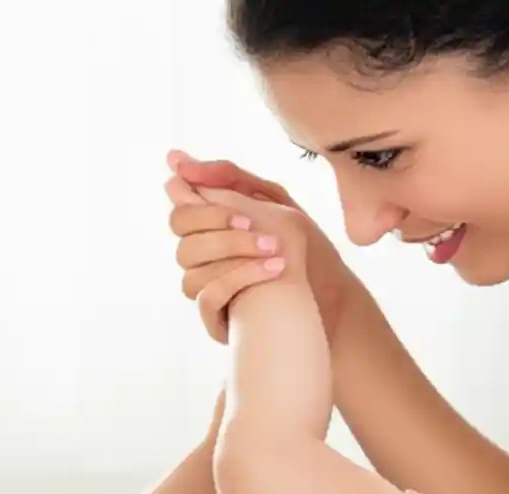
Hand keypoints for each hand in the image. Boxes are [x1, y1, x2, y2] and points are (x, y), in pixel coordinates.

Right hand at [163, 151, 356, 343]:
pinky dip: (238, 278)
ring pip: (190, 268)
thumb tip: (175, 158)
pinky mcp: (217, 320)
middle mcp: (201, 262)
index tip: (226, 201)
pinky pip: (206, 297)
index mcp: (209, 232)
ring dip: (233, 251)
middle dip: (216, 223)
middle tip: (253, 222)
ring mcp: (206, 291)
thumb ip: (227, 177)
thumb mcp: (272, 201)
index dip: (193, 202)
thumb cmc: (302, 247)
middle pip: (181, 236)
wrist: (333, 294)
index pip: (180, 213)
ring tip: (275, 249)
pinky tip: (274, 269)